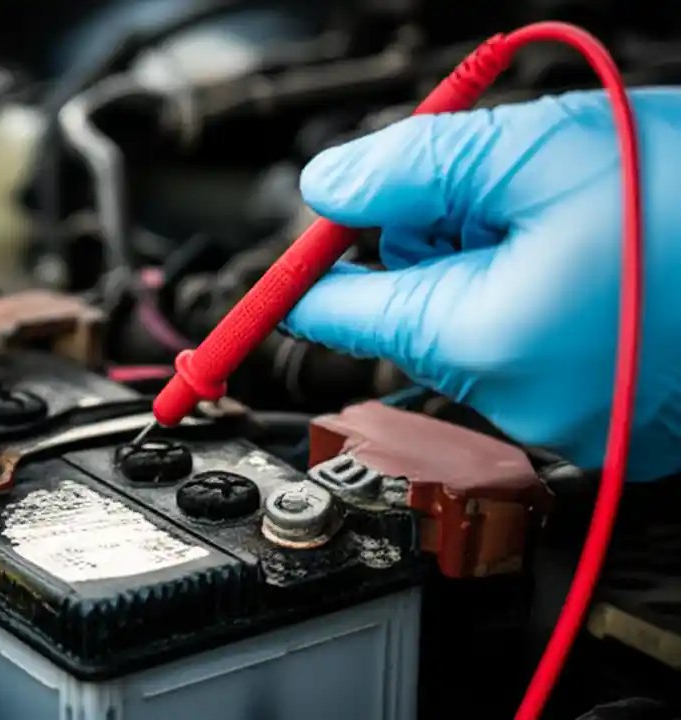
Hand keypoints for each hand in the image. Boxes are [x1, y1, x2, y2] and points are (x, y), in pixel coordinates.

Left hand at [283, 89, 680, 480]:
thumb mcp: (537, 148)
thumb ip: (408, 168)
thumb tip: (329, 189)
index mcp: (483, 342)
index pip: (339, 314)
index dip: (312, 266)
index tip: (298, 250)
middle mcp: (523, 406)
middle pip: (412, 318)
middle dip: (428, 247)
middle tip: (491, 187)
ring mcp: (580, 428)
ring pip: (478, 336)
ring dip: (491, 271)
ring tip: (572, 218)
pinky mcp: (626, 430)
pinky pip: (540, 364)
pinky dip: (543, 310)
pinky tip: (599, 265)